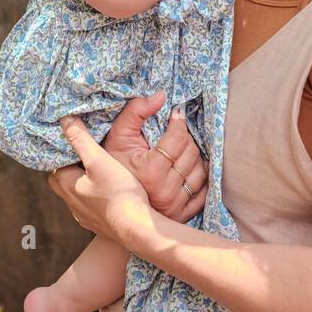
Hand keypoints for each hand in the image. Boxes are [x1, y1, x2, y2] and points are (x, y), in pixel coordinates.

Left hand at [48, 116, 152, 243]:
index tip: (75, 143)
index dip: (64, 152)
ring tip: (96, 172)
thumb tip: (64, 119)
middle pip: (61, 180)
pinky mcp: (97, 224)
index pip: (56, 164)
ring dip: (81, 183)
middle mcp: (71, 203)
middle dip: (68, 168)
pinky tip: (107, 193)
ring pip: (74, 194)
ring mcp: (83, 216)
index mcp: (66, 184)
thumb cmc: (118, 191)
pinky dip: (93, 198)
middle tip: (84, 155)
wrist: (136, 227)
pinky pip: (88, 207)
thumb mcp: (99, 159)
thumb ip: (81, 139)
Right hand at [102, 91, 207, 222]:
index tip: (176, 114)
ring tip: (181, 149)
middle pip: (191, 153)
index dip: (179, 122)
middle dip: (186, 138)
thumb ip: (136, 111)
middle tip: (176, 132)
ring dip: (194, 156)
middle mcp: (165, 192)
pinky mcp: (180, 215)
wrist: (108, 199)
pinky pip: (203, 191)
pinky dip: (200, 177)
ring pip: (200, 171)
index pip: (179, 139)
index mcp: (151, 172)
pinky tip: (188, 168)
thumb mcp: (118, 134)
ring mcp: (175, 206)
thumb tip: (161, 96)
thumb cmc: (112, 164)